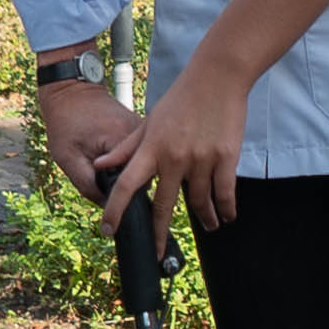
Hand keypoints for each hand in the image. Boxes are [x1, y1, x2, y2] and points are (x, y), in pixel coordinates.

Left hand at [32, 78, 141, 198]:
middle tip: (100, 181)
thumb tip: (108, 206)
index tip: (109, 200)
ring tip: (106, 170)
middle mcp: (140, 135)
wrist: (71, 90)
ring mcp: (143, 130)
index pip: (133, 183)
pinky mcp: (142, 129)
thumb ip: (88, 186)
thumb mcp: (68, 158)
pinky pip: (141, 155)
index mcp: (123, 141)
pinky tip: (113, 161)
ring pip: (143, 166)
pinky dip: (129, 162)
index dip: (120, 198)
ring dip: (127, 174)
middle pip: (142, 176)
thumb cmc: (65, 122)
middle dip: (123, 186)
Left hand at [100, 63, 249, 236]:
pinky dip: (226, 209)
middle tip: (156, 251)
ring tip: (208, 226)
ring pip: (199, 203)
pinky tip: (227, 217)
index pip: (125, 185)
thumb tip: (102, 165)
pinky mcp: (226, 158)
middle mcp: (174, 157)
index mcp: (152, 148)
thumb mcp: (149, 121)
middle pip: (162, 206)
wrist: (217, 77)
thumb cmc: (182, 98)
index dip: (114, 210)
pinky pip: (225, 193)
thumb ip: (126, 147)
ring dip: (204, 220)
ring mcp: (201, 159)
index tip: (108, 230)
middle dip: (158, 234)